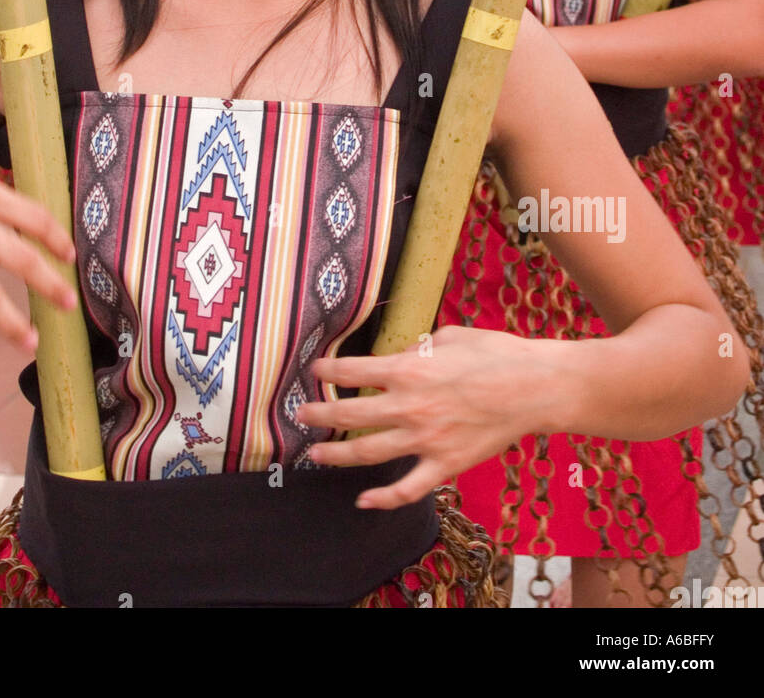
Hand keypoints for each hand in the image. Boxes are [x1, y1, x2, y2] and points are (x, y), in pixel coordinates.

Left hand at [296, 325, 556, 508]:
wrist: (534, 388)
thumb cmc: (495, 353)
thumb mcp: (450, 335)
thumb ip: (419, 348)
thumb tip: (403, 355)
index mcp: (408, 369)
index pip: (352, 371)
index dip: (327, 370)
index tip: (315, 370)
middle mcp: (410, 406)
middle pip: (349, 414)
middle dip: (319, 414)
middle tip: (301, 414)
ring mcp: (426, 439)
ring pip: (368, 453)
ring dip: (336, 454)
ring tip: (315, 453)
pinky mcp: (445, 465)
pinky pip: (407, 489)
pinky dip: (383, 499)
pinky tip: (363, 500)